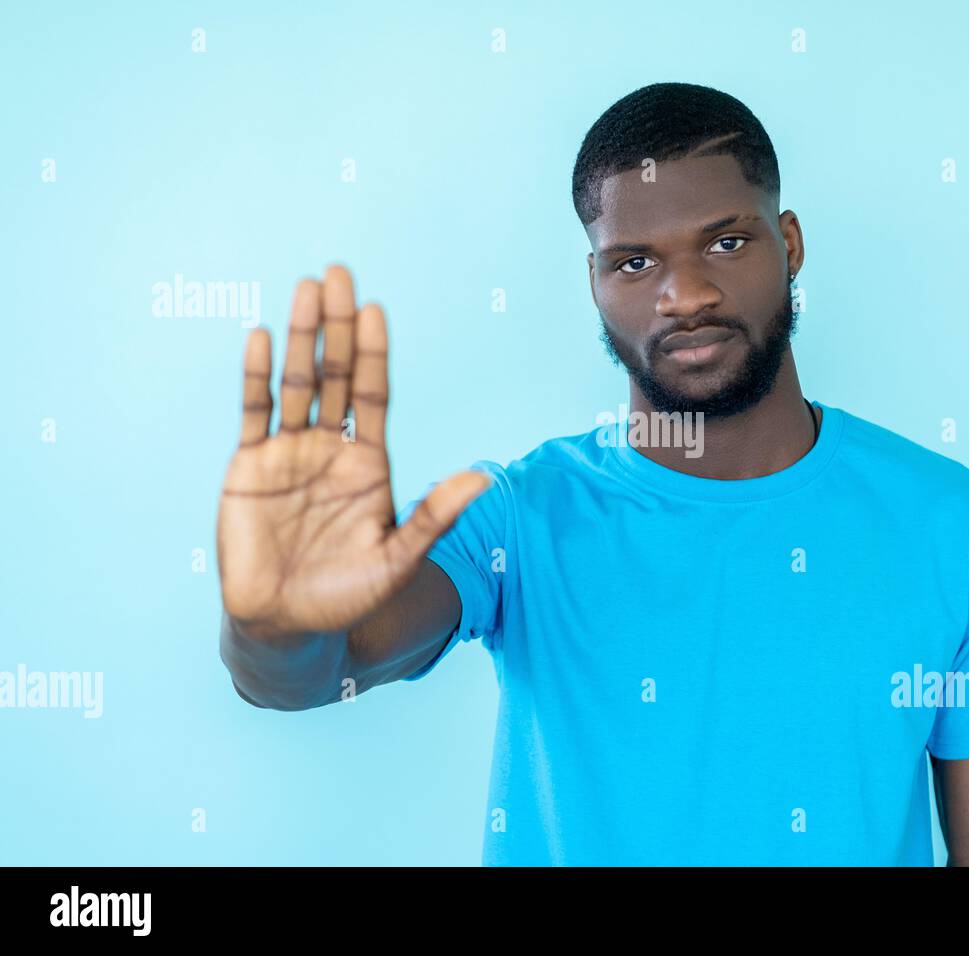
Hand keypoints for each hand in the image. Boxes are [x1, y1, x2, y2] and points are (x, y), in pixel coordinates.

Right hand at [216, 265, 488, 639]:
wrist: (286, 626)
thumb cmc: (346, 598)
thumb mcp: (398, 558)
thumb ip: (433, 515)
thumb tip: (485, 479)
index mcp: (369, 462)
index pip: (374, 395)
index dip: (375, 353)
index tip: (376, 309)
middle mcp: (331, 449)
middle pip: (337, 375)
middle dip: (338, 326)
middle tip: (339, 273)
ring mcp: (290, 453)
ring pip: (297, 382)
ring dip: (299, 336)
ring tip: (305, 288)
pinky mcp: (250, 465)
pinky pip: (254, 412)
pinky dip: (256, 376)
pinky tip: (259, 337)